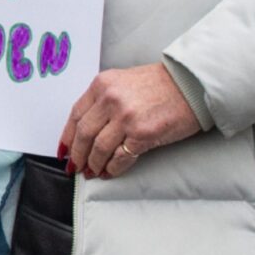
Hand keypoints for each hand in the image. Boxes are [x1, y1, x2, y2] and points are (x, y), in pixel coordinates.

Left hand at [60, 63, 201, 178]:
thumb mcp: (122, 82)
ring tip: (92, 172)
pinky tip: (109, 172)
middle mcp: (110, 100)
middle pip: (83, 134)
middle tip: (75, 167)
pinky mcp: (142, 134)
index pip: (75, 115)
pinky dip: (112, 168)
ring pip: (99, 148)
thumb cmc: (160, 85)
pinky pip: (120, 157)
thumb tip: (88, 127)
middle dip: (77, 154)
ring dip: (93, 164)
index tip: (63, 150)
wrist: (191, 86)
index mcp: (101, 85)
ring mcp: (125, 117)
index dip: (67, 136)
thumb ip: (103, 99)